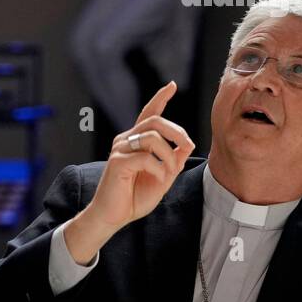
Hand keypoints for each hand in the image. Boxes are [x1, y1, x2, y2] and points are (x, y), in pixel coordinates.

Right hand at [64, 81, 194, 262]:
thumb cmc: (134, 198)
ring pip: (152, 137)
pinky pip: (146, 158)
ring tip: (168, 173)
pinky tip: (158, 179)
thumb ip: (173, 160)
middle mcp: (125, 140)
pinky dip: (159, 169)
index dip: (160, 98)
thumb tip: (187, 144)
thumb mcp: (162, 177)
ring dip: (168, 155)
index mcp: (135, 141)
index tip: (172, 85)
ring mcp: (119, 150)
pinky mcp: (117, 162)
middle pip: (154, 121)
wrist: (113, 216)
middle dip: (177, 131)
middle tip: (187, 146)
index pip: (148, 114)